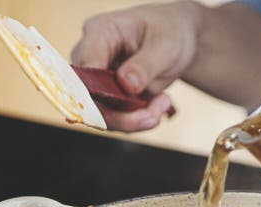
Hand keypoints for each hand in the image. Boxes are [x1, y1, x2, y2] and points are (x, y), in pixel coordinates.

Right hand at [71, 1, 199, 131]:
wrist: (174, 42)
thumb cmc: (167, 33)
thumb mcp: (165, 45)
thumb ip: (144, 65)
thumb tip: (125, 84)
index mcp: (99, 32)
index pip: (85, 66)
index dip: (98, 91)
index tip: (128, 102)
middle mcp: (90, 57)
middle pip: (89, 97)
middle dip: (123, 115)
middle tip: (155, 115)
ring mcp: (96, 80)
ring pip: (102, 114)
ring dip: (135, 119)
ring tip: (163, 103)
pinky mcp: (107, 97)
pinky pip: (115, 119)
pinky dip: (139, 119)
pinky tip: (159, 104)